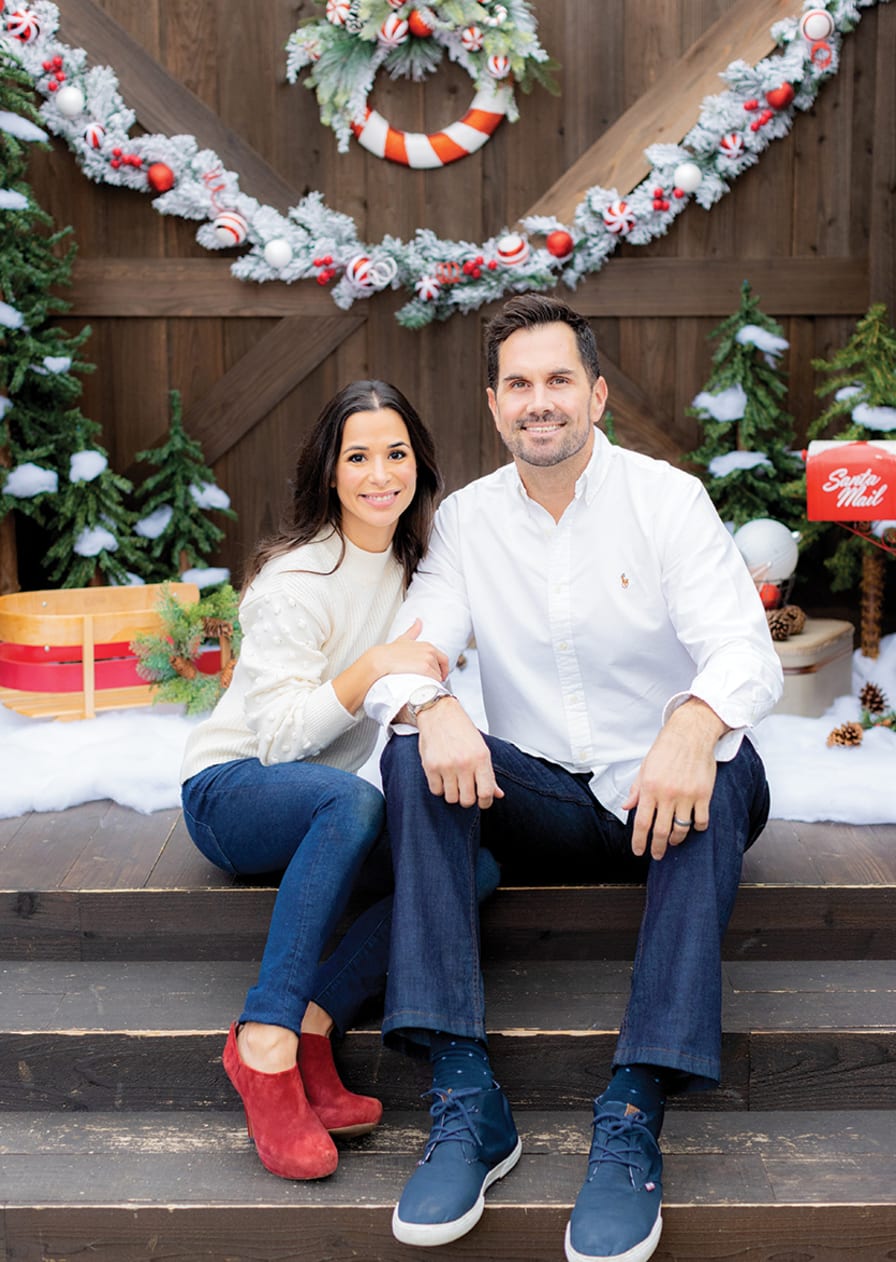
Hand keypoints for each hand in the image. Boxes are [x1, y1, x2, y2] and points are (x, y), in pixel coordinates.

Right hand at [333, 619, 448, 714]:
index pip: (443, 659)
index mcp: (428, 645)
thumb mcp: (404, 639)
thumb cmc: (390, 653)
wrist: (380, 661)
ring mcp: (428, 659)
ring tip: (424, 684)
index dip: (442, 669)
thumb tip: (419, 621)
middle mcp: (430, 651)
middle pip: (442, 668)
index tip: (438, 675)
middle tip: (430, 682)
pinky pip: (435, 680)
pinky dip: (432, 685)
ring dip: (433, 681)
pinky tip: (424, 687)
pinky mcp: (425, 668)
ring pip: (439, 675)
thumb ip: (413, 631)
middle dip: (438, 676)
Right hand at [417, 698, 504, 809]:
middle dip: (468, 800)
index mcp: (481, 758)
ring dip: (453, 794)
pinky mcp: (430, 766)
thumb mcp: (481, 749)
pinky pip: (436, 791)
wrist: (439, 713)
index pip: (486, 792)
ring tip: (454, 783)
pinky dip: (440, 788)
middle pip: (467, 800)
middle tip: (467, 792)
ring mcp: (446, 765)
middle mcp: (464, 763)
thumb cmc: (462, 730)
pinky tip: (443, 778)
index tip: (483, 801)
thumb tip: (498, 794)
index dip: (486, 802)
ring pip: (451, 798)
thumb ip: (488, 774)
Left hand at [623, 698, 726, 860]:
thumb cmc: (666, 750)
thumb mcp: (645, 767)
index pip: (642, 822)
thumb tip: (626, 807)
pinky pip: (701, 820)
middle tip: (657, 855)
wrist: (690, 734)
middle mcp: (667, 794)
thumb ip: (636, 790)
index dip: (639, 841)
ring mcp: (686, 795)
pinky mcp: (703, 794)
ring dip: (676, 839)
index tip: (639, 851)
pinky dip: (697, 828)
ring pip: (681, 829)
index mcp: (649, 788)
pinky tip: (693, 827)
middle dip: (657, 847)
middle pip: (660, 831)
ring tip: (673, 840)